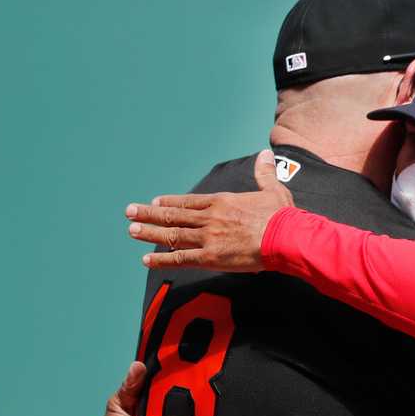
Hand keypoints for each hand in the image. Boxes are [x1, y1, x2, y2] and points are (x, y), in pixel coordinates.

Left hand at [126, 149, 294, 270]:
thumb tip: (265, 154)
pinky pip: (180, 258)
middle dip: (149, 213)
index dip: (170, 202)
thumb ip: (264, 173)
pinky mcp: (210, 257)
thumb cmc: (282, 216)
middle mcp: (209, 218)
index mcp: (222, 202)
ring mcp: (208, 237)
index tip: (156, 202)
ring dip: (149, 232)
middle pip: (174, 215)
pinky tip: (147, 261)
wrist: (285, 237)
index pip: (189, 202)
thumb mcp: (273, 190)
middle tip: (130, 212)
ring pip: (172, 234)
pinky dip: (162, 260)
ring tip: (131, 230)